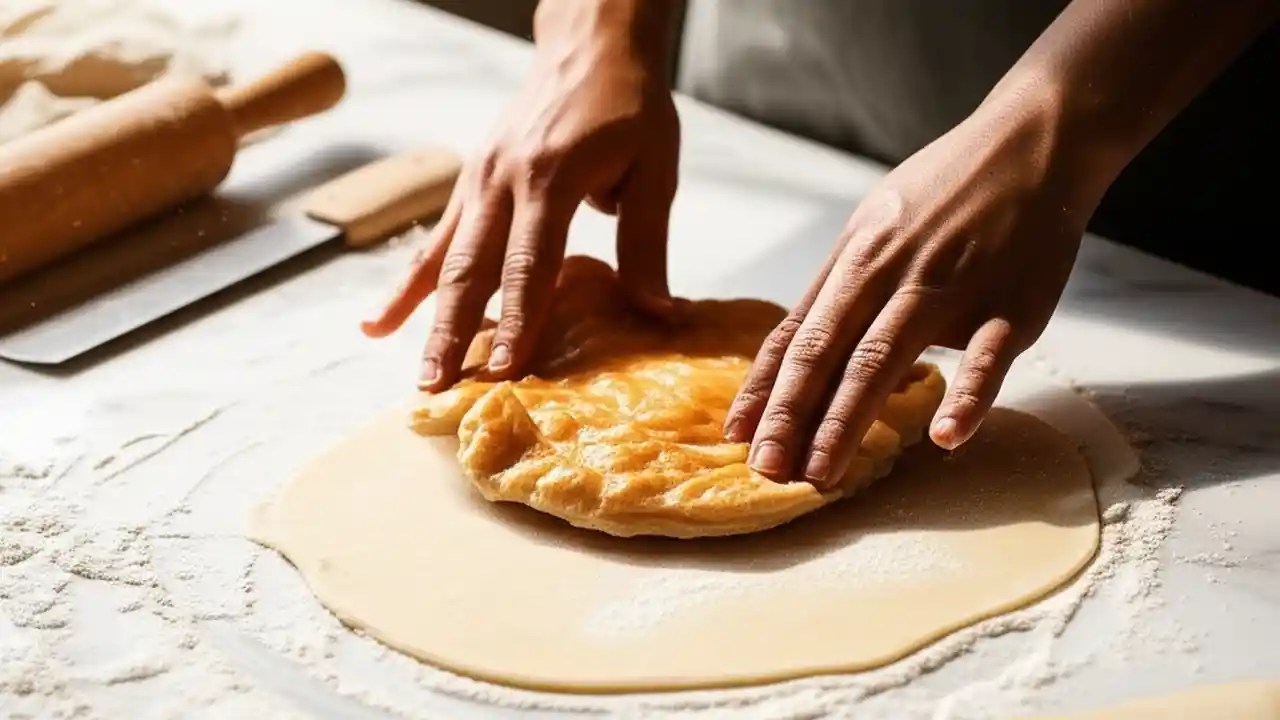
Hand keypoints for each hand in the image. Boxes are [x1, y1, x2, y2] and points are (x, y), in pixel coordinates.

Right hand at [362, 0, 678, 389]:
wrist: (588, 48)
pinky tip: (379, 324)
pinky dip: (408, 285)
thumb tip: (656, 312)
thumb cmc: (628, 107)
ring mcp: (478, 181)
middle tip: (438, 389)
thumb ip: (646, 242)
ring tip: (416, 374)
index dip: (517, 321)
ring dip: (426, 320)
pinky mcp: (469, 183)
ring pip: (444, 260)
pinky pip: (435, 242)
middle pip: (471, 270)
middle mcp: (502, 181)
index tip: (504, 372)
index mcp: (550, 177)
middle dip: (452, 334)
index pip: (529, 264)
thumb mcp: (654, 168)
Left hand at [724, 94, 1101, 488]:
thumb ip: (844, 284)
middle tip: (766, 471)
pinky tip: (945, 439)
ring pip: (886, 359)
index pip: (796, 334)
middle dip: (790, 416)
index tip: (734, 435)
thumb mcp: (876, 223)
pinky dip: (967, 397)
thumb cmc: (947, 188)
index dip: (764, 388)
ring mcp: (950, 289)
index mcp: (856, 259)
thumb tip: (802, 341)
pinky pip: (986, 357)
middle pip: (828, 353)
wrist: (1033, 144)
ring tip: (822, 474)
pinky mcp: (1011, 306)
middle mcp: (891, 275)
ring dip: (848, 421)